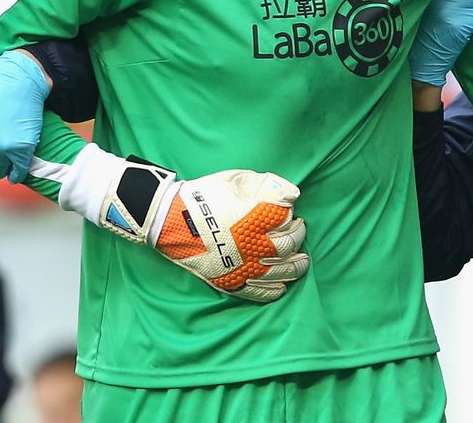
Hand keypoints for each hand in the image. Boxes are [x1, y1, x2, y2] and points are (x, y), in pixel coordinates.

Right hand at [94, 157, 309, 302]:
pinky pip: (260, 292)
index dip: (290, 213)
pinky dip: (275, 289)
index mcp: (253, 217)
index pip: (285, 217)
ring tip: (302, 260)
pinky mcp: (231, 281)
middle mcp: (251, 245)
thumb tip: (292, 195)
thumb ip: (266, 183)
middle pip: (289, 245)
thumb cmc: (202, 196)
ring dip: (297, 266)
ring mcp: (243, 267)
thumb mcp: (234, 180)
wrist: (170, 220)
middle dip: (299, 236)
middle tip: (300, 230)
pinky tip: (282, 285)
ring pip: (282, 271)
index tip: (290, 210)